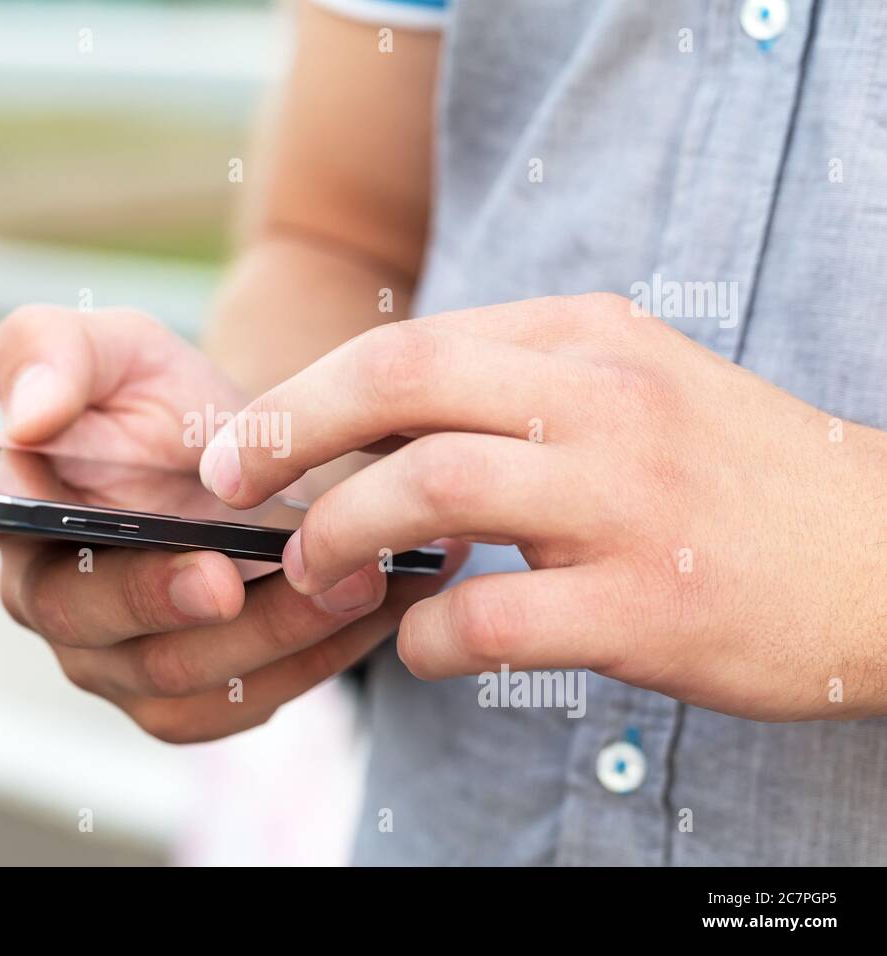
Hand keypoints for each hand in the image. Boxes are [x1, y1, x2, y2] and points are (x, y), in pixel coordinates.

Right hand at [0, 305, 464, 741]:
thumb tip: (27, 417)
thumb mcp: (119, 349)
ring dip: (265, 631)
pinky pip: (239, 704)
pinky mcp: (184, 700)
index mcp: (9, 507)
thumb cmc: (165, 406)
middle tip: (226, 570)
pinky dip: (314, 660)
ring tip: (349, 579)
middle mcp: (48, 596)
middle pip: (80, 616)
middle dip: (155, 595)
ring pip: (173, 675)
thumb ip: (54, 354)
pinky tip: (372, 608)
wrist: (253, 467)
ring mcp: (113, 661)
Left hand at [199, 293, 886, 720]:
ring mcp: (628, 499)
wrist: (885, 558)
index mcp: (588, 338)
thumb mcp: (634, 384)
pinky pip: (491, 617)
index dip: (304, 393)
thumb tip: (379, 419)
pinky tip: (423, 648)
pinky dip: (428, 638)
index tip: (244, 441)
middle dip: (287, 431)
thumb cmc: (732, 476)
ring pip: (430, 487)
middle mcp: (603, 399)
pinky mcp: (648, 603)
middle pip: (401, 382)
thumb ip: (516, 385)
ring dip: (343, 534)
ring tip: (315, 574)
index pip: (409, 343)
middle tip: (227, 485)